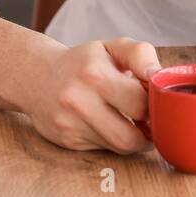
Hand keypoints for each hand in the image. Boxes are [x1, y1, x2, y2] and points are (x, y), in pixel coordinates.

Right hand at [25, 37, 161, 153]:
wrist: (37, 75)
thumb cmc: (84, 62)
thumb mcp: (112, 47)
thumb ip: (141, 55)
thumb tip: (158, 76)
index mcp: (94, 74)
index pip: (139, 102)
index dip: (155, 105)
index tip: (158, 102)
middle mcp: (78, 102)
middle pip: (129, 137)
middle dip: (148, 132)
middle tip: (153, 121)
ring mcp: (70, 125)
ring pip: (117, 147)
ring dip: (135, 140)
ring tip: (137, 124)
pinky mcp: (67, 141)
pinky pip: (103, 149)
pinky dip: (114, 141)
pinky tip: (112, 126)